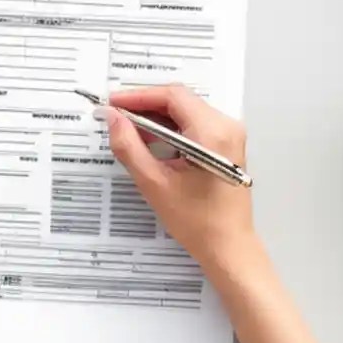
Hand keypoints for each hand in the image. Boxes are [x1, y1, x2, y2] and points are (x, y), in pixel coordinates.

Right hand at [104, 85, 253, 270]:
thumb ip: (129, 146)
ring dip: (156, 116)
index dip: (138, 95)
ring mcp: (228, 135)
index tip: (114, 102)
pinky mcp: (226, 145)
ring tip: (128, 128)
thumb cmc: (198, 221)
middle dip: (145, 105)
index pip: (172, 96)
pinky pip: (194, 124)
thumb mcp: (154, 183)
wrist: (228, 246)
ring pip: (186, 110)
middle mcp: (226, 127)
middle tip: (116, 114)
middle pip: (180, 100)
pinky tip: (150, 138)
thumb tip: (113, 119)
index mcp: (213, 133)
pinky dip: (170, 127)